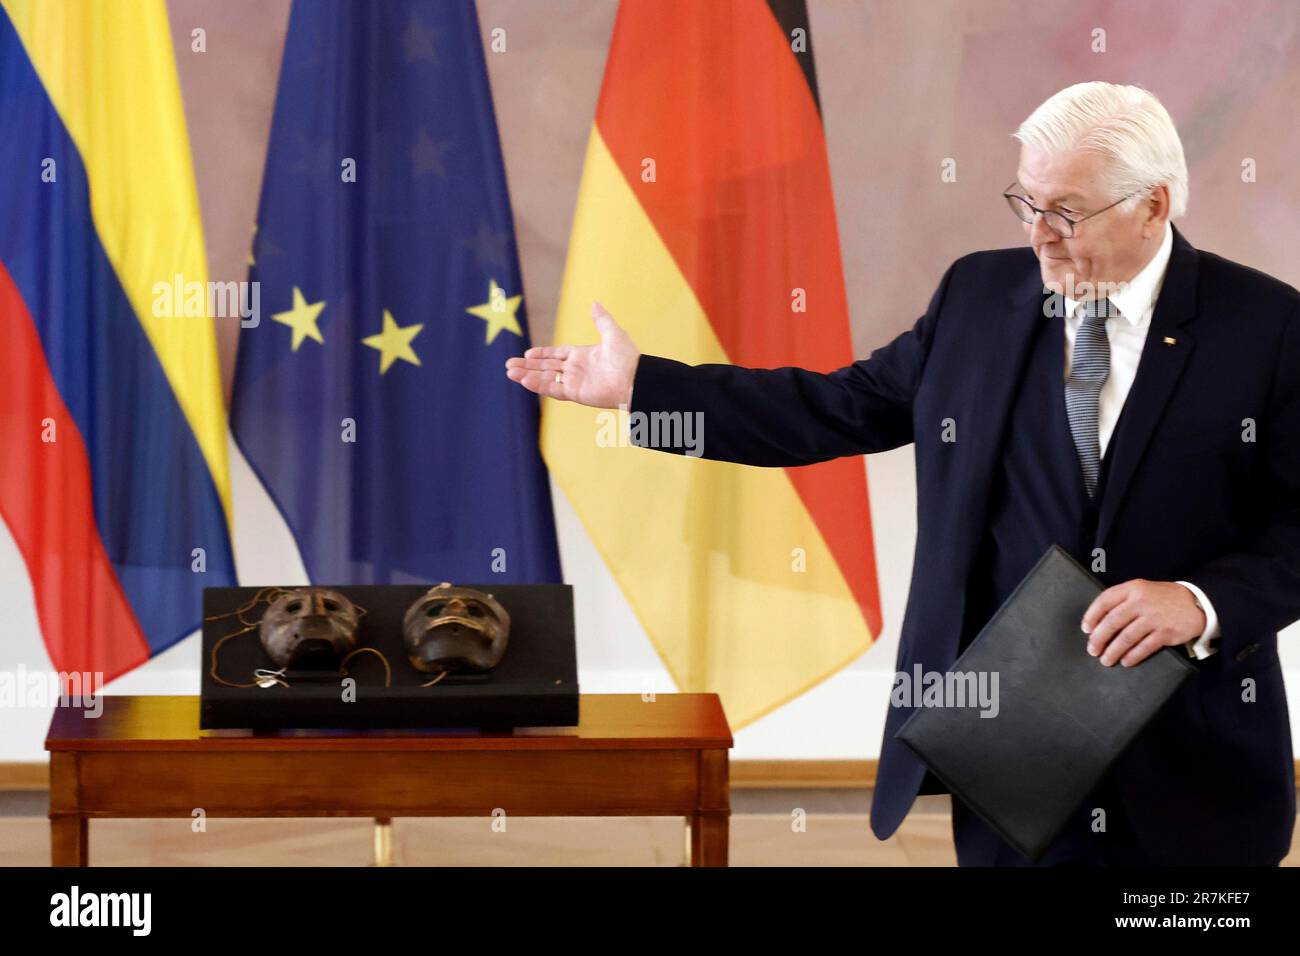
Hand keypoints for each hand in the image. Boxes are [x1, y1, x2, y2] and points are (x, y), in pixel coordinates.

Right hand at [504, 301, 640, 407]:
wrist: (636, 379)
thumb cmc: (628, 357)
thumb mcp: (613, 333)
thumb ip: (601, 320)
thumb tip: (594, 303)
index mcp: (582, 356)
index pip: (557, 355)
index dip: (542, 355)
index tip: (527, 354)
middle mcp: (576, 370)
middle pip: (546, 368)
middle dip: (527, 366)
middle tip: (508, 366)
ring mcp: (575, 382)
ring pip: (546, 378)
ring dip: (528, 375)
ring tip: (510, 373)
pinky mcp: (576, 394)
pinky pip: (554, 389)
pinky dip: (539, 385)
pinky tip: (525, 380)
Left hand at [1080, 579, 1206, 666]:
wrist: (1197, 603)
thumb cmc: (1162, 598)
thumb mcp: (1142, 590)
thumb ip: (1122, 600)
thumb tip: (1098, 622)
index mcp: (1132, 588)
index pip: (1105, 600)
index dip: (1092, 616)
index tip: (1086, 629)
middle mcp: (1141, 601)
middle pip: (1112, 621)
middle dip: (1099, 638)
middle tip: (1092, 649)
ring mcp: (1154, 617)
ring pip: (1126, 637)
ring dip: (1113, 651)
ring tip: (1105, 660)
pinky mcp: (1166, 633)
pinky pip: (1144, 647)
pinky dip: (1132, 656)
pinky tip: (1125, 661)